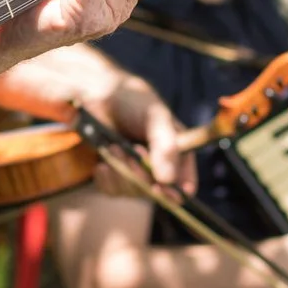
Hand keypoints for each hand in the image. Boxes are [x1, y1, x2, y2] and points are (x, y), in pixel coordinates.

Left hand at [97, 74, 194, 193]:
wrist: (102, 94)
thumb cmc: (135, 101)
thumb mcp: (156, 117)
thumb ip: (166, 146)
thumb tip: (168, 181)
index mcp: (178, 154)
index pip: (184, 186)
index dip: (174, 194)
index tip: (159, 188)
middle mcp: (159, 167)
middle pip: (156, 193)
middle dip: (141, 175)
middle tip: (133, 151)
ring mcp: (136, 173)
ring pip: (132, 192)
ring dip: (122, 172)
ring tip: (114, 147)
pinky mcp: (114, 174)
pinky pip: (112, 190)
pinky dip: (107, 179)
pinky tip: (103, 163)